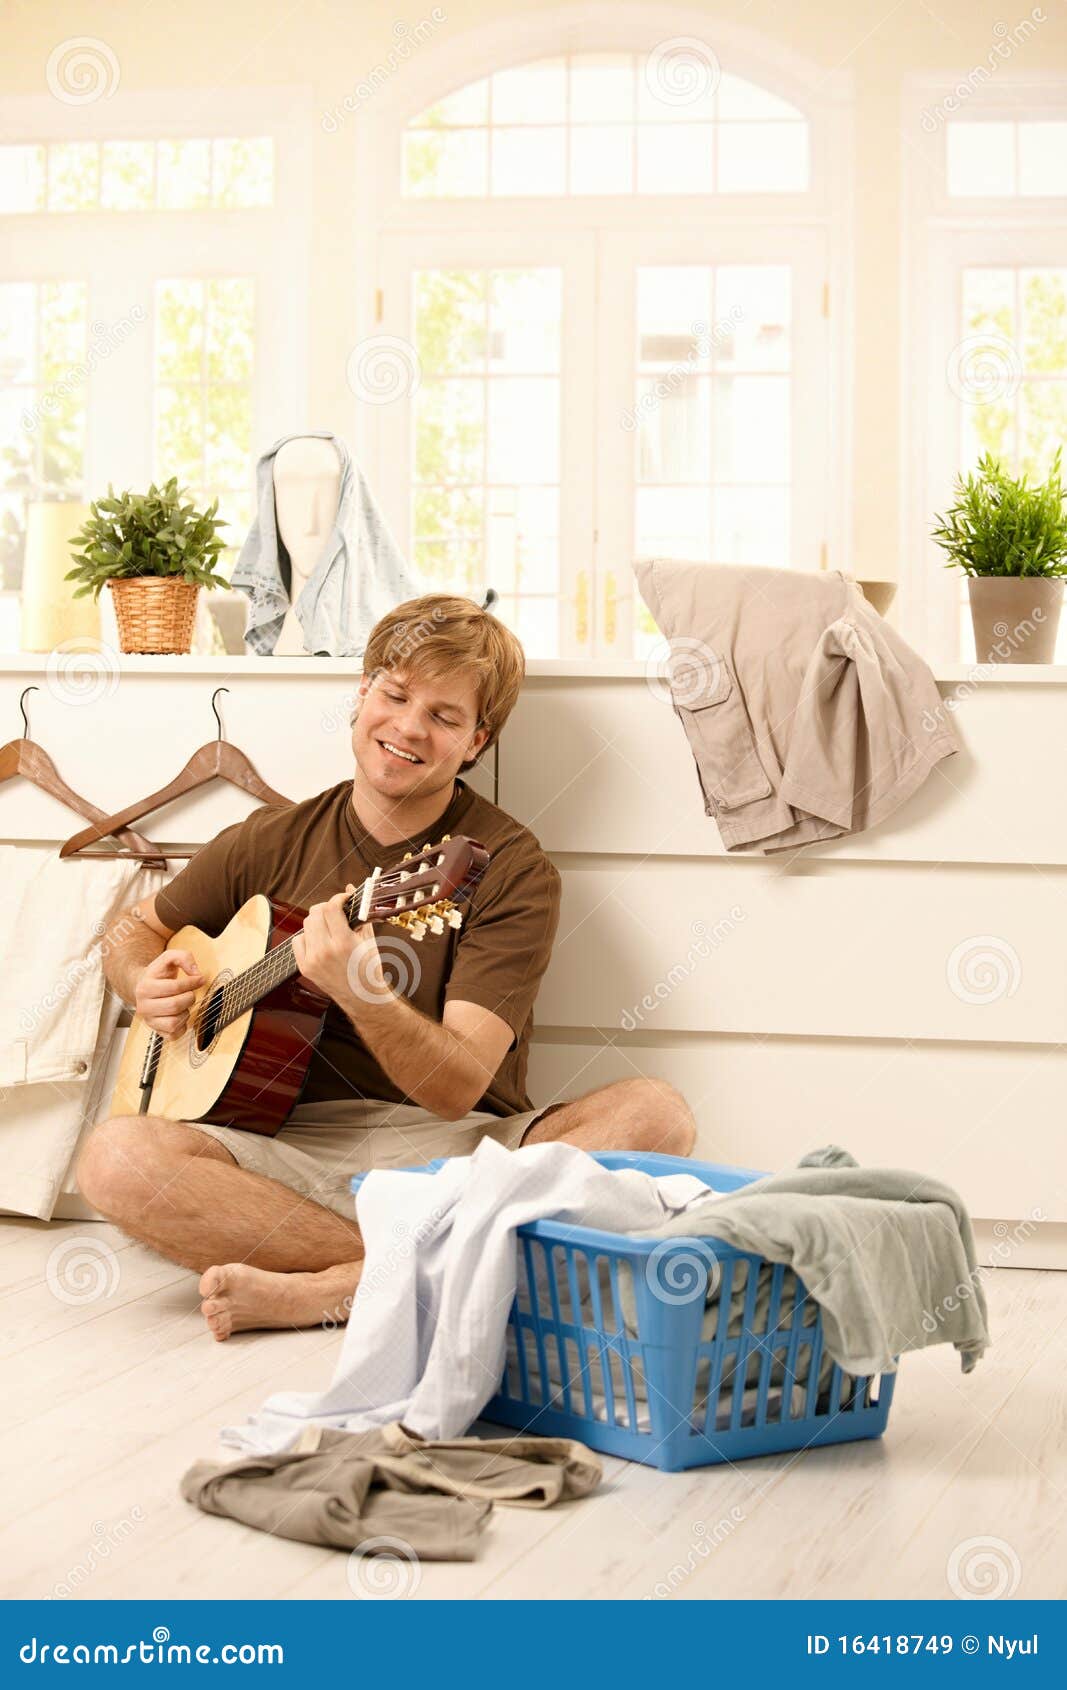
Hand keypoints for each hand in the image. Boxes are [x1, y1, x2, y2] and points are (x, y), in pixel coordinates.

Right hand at [136, 949, 204, 1038]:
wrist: (145, 988)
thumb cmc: (159, 974)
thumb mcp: (169, 958)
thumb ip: (183, 957)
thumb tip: (196, 973)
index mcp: (144, 988)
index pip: (174, 987)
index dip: (191, 982)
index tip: (199, 979)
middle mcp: (143, 1007)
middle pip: (175, 1005)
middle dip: (189, 997)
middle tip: (190, 992)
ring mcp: (149, 1021)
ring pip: (174, 1022)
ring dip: (186, 1012)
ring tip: (184, 1003)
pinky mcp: (157, 1032)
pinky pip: (175, 1034)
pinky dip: (183, 1025)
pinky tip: (181, 1014)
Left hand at [292, 884, 388, 1007]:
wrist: (364, 999)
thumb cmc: (370, 969)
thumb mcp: (368, 939)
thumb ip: (359, 912)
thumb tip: (350, 889)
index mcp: (344, 943)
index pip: (331, 907)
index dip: (337, 898)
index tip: (344, 899)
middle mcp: (325, 951)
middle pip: (315, 913)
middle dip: (327, 909)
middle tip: (337, 913)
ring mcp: (312, 960)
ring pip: (306, 925)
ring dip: (317, 921)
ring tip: (330, 928)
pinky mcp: (305, 967)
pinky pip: (297, 940)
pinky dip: (307, 937)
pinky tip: (320, 941)